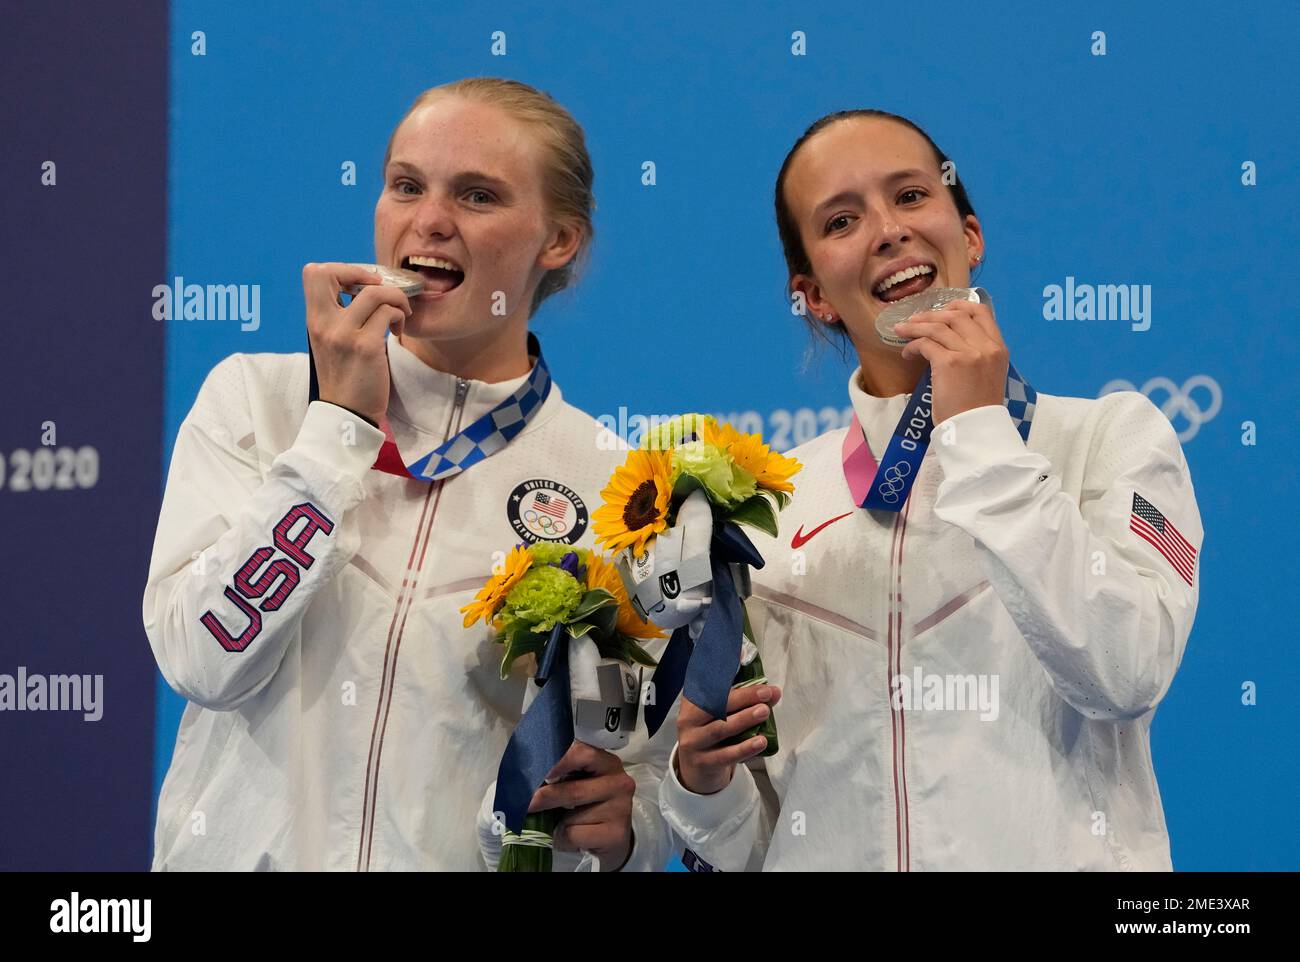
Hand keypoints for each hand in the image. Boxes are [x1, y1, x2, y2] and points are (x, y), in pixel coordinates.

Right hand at [302, 262, 412, 425]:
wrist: (347, 413)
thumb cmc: (345, 376)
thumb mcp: (330, 341)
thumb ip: (337, 315)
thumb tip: (361, 288)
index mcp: (314, 320)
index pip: (313, 273)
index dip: (341, 269)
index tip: (360, 285)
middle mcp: (324, 324)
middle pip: (330, 271)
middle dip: (362, 272)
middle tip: (378, 289)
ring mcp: (344, 335)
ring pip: (373, 292)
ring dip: (394, 297)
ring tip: (398, 314)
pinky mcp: (367, 347)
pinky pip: (389, 313)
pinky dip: (399, 316)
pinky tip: (397, 330)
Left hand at [527, 740, 635, 870]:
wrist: (612, 836)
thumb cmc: (589, 804)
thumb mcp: (578, 784)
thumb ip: (561, 777)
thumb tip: (525, 781)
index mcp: (607, 763)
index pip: (584, 754)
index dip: (560, 761)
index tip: (540, 771)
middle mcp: (619, 782)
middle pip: (575, 789)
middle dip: (546, 797)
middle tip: (525, 804)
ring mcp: (621, 809)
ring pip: (573, 816)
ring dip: (556, 822)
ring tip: (556, 824)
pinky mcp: (616, 834)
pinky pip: (575, 835)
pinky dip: (563, 838)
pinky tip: (569, 837)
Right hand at [676, 684, 781, 794]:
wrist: (697, 768)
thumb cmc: (713, 733)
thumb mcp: (722, 715)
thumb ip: (744, 701)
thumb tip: (773, 693)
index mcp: (692, 702)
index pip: (708, 685)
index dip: (726, 674)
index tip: (745, 665)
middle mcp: (688, 720)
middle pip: (715, 705)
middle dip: (743, 697)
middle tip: (765, 693)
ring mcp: (693, 742)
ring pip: (719, 729)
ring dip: (744, 719)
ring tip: (764, 712)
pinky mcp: (703, 763)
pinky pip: (726, 755)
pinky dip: (744, 748)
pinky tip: (760, 741)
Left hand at [893, 298, 1008, 425]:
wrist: (974, 429)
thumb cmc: (977, 408)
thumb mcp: (988, 375)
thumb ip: (978, 354)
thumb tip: (951, 339)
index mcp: (999, 348)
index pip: (982, 312)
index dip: (959, 305)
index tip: (943, 309)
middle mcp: (986, 347)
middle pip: (956, 315)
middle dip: (932, 314)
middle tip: (915, 320)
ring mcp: (968, 353)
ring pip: (937, 326)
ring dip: (916, 326)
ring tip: (902, 331)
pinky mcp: (949, 363)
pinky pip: (925, 344)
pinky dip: (913, 345)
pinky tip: (907, 354)